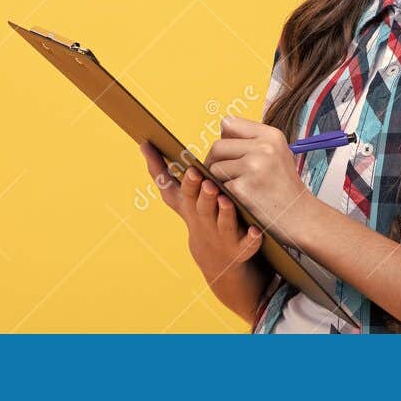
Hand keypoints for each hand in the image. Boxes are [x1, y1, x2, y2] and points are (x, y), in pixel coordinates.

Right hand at [139, 142, 262, 280]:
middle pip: (203, 208)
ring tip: (226, 200)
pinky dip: (251, 239)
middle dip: (204, 196)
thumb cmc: (197, 214)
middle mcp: (205, 221)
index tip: (192, 170)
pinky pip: (247, 245)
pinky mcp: (240, 249)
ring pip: (223, 224)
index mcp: (191, 205)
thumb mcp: (177, 197)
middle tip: (208, 182)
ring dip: (224, 213)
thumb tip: (143, 143)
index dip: (188, 182)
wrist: (216, 257)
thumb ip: (160, 171)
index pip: (186, 192)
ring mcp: (222, 236)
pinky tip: (257, 231)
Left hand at [203, 116, 310, 229]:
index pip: (229, 123)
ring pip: (214, 167)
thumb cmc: (283, 186)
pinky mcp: (242, 188)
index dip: (224, 138)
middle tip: (219, 173)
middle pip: (218, 146)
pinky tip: (237, 198)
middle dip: (214, 160)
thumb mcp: (277, 153)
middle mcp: (264, 147)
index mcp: (271, 135)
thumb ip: (252, 141)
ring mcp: (253, 167)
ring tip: (233, 187)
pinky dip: (223, 193)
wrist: (300, 216)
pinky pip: (218, 186)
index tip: (228, 151)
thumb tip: (221, 134)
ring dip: (218, 179)